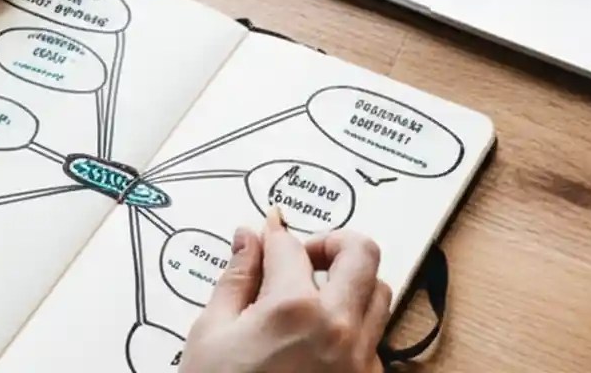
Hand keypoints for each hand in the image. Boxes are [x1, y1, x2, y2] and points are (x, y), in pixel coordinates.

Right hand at [180, 211, 391, 372]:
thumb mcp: (210, 335)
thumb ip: (235, 279)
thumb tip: (248, 238)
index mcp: (293, 309)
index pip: (290, 246)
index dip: (272, 234)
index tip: (266, 231)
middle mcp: (337, 328)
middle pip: (360, 252)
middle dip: (331, 242)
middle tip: (302, 257)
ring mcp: (359, 358)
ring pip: (379, 292)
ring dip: (351, 281)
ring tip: (315, 294)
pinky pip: (376, 336)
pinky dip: (353, 325)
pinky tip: (319, 337)